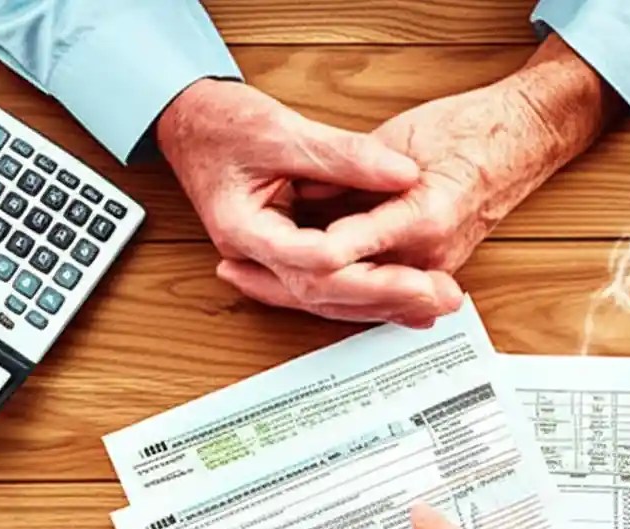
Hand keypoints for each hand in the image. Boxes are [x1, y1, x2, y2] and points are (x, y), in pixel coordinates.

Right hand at [157, 79, 460, 323]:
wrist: (189, 122)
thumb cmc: (220, 124)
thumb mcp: (283, 129)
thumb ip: (345, 155)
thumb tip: (403, 173)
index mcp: (244, 229)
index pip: (310, 260)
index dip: (362, 264)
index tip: (409, 265)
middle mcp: (255, 256)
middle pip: (324, 291)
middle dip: (386, 297)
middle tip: (439, 297)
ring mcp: (269, 259)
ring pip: (327, 296)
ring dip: (381, 303)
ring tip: (432, 304)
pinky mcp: (285, 253)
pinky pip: (327, 281)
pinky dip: (365, 290)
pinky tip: (401, 298)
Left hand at [217, 34, 621, 326]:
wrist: (522, 140)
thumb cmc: (471, 132)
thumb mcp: (399, 138)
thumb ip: (349, 170)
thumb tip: (303, 191)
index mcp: (423, 216)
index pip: (346, 249)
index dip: (298, 255)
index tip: (259, 253)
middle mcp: (429, 253)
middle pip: (347, 288)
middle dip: (289, 282)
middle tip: (240, 273)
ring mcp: (433, 266)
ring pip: (360, 299)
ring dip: (308, 292)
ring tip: (253, 280)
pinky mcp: (433, 268)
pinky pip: (379, 294)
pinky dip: (340, 292)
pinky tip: (303, 285)